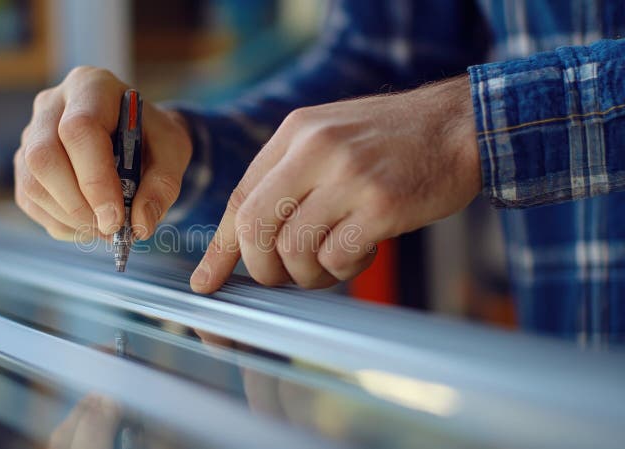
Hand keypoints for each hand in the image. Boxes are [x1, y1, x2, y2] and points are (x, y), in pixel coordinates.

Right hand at [14, 67, 191, 240]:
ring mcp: (31, 133)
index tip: (116, 217)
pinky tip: (89, 224)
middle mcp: (52, 104)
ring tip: (105, 227)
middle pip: (44, 157)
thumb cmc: (152, 137)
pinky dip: (61, 223)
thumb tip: (141, 223)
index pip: (79, 130)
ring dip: (70, 218)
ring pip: (32, 184)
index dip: (95, 179)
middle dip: (78, 205)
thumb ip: (163, 185)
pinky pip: (30, 200)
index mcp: (92, 87)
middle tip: (111, 227)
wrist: (136, 135)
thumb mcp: (173, 151)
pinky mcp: (24, 163)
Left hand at [190, 76, 479, 292]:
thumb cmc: (392, 140)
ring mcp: (348, 175)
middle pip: (255, 226)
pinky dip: (341, 269)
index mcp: (295, 132)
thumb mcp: (329, 136)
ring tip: (330, 265)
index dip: (221, 247)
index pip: (240, 197)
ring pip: (294, 249)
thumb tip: (248, 235)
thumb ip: (289, 174)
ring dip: (306, 274)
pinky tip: (361, 255)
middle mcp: (315, 149)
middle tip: (280, 279)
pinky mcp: (381, 203)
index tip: (205, 282)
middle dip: (260, 268)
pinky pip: (337, 257)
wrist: (460, 124)